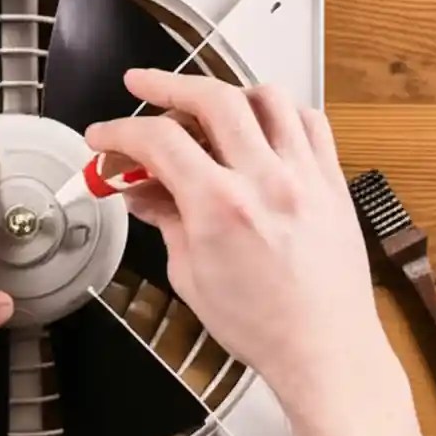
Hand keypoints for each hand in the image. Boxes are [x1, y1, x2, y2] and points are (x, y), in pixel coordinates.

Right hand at [86, 69, 387, 399]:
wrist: (325, 351)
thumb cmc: (261, 327)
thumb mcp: (190, 275)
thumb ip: (165, 220)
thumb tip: (141, 191)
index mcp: (220, 208)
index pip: (158, 142)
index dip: (118, 133)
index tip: (102, 138)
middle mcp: (266, 181)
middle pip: (211, 97)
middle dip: (165, 84)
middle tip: (141, 85)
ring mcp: (305, 176)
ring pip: (266, 96)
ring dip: (226, 93)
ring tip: (204, 107)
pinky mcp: (332, 182)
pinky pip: (309, 121)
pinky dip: (278, 112)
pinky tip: (260, 126)